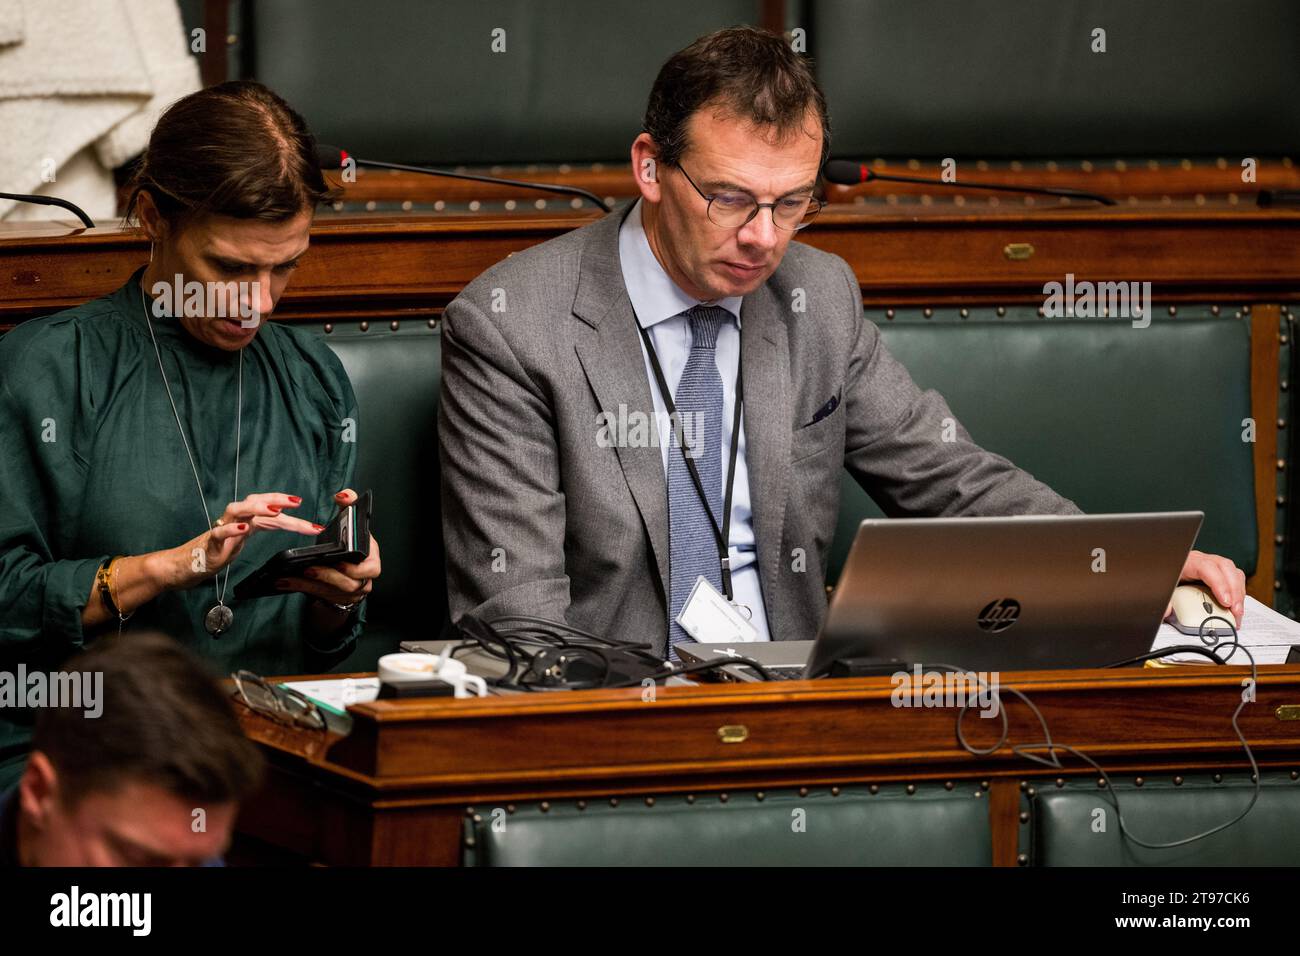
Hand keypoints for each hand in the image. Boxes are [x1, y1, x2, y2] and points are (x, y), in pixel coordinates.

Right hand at [165, 492, 320, 588]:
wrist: (185, 564)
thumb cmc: (216, 551)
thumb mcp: (245, 539)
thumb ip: (262, 527)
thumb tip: (287, 520)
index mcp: (245, 520)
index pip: (269, 508)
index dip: (287, 505)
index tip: (305, 508)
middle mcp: (235, 520)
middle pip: (256, 502)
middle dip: (277, 500)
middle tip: (297, 502)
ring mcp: (222, 529)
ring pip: (238, 510)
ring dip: (256, 507)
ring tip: (275, 510)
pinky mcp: (211, 543)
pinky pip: (220, 533)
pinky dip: (232, 529)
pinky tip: (243, 528)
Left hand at [275, 488, 380, 608]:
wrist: (347, 567)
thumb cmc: (350, 543)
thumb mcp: (351, 524)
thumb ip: (349, 506)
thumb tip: (342, 495)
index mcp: (371, 560)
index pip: (370, 568)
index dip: (356, 569)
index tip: (340, 564)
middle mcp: (364, 580)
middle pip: (349, 584)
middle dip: (328, 577)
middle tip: (309, 569)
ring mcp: (350, 592)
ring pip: (332, 592)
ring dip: (310, 585)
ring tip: (290, 576)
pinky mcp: (334, 598)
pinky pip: (318, 596)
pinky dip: (301, 589)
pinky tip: (284, 582)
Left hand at [1164, 549, 1246, 626]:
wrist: (1169, 566)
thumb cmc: (1169, 574)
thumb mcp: (1165, 585)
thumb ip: (1166, 599)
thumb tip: (1166, 611)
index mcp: (1189, 562)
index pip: (1208, 568)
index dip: (1219, 584)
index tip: (1225, 602)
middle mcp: (1203, 560)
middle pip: (1226, 568)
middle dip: (1234, 591)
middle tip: (1235, 611)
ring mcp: (1213, 564)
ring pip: (1233, 573)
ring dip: (1239, 594)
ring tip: (1237, 612)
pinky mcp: (1219, 572)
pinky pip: (1234, 579)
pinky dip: (1237, 594)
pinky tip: (1235, 606)